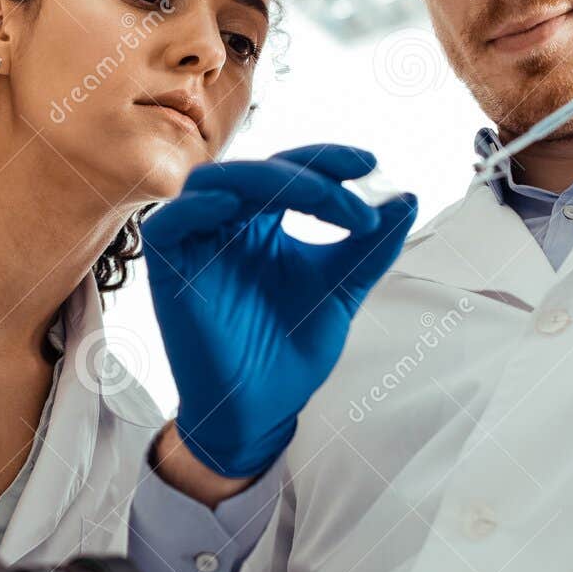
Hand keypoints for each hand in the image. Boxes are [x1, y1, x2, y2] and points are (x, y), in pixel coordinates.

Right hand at [142, 144, 417, 478]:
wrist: (263, 411)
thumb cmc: (292, 351)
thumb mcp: (341, 290)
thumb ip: (369, 247)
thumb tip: (406, 198)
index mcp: (264, 221)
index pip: (292, 169)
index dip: (330, 160)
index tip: (373, 165)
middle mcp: (227, 224)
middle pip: (258, 171)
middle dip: (311, 176)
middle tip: (356, 205)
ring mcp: (196, 243)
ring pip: (214, 182)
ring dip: (267, 180)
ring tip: (317, 198)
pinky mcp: (168, 270)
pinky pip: (166, 224)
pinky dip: (197, 207)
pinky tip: (233, 207)